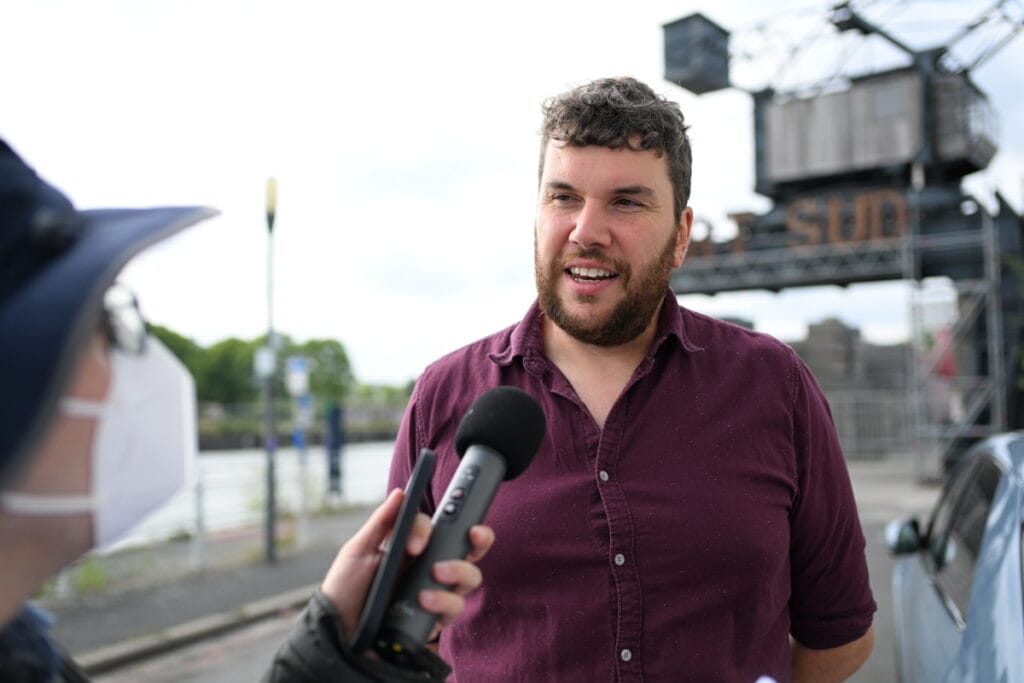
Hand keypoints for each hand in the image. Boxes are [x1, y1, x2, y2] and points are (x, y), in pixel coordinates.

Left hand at [320, 488, 494, 640]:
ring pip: (470, 578)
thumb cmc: (344, 591)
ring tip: (434, 573)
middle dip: (480, 539)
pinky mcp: (434, 620)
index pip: (442, 527)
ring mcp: (434, 594)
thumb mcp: (359, 551)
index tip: (449, 514)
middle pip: (468, 550)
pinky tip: (423, 601)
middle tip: (471, 536)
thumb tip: (401, 492)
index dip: (451, 518)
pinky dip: (444, 602)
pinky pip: (455, 608)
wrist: (337, 633)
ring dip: (458, 571)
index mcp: (413, 549)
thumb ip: (382, 522)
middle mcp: (429, 569)